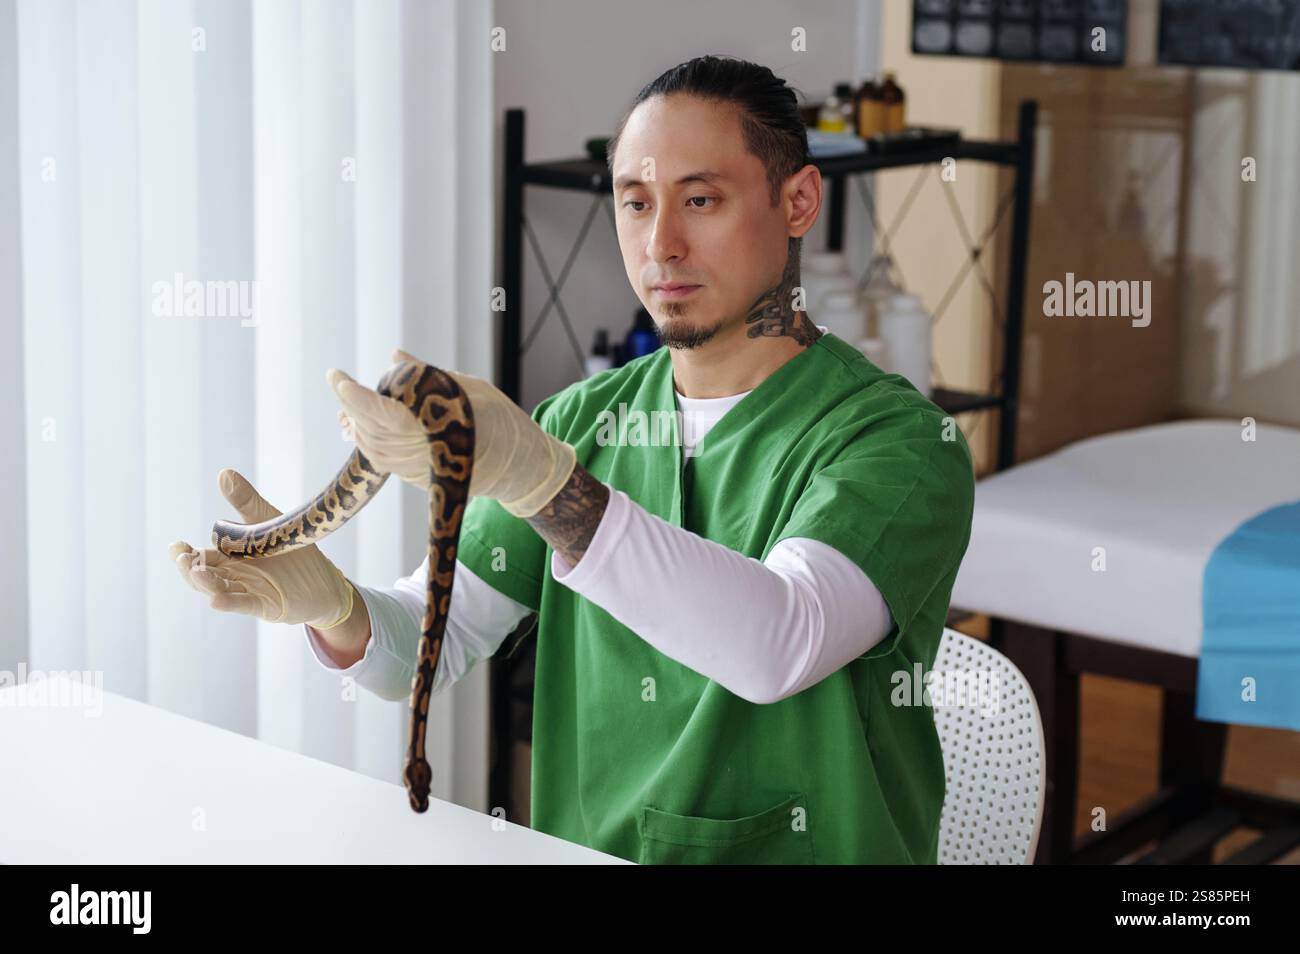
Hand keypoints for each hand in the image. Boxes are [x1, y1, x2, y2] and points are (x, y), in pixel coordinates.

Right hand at [169, 469, 355, 628]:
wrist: (325, 575)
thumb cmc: (290, 545)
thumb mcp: (266, 519)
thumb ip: (245, 501)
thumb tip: (223, 473)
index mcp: (228, 556)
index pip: (199, 556)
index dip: (184, 553)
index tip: (176, 545)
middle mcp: (232, 575)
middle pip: (203, 575)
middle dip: (190, 568)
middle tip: (181, 558)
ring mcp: (247, 591)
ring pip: (219, 588)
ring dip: (206, 583)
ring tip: (196, 574)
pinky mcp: (265, 605)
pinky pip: (243, 604)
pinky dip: (229, 603)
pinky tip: (215, 601)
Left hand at [329, 348, 575, 517]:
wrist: (519, 465)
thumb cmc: (500, 421)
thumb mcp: (467, 388)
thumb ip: (426, 376)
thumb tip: (395, 356)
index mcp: (431, 427)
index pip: (380, 412)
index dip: (354, 396)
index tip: (337, 377)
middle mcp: (418, 453)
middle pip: (369, 429)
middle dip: (349, 404)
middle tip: (338, 380)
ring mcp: (415, 470)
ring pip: (371, 446)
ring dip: (355, 422)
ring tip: (346, 400)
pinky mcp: (416, 478)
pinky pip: (381, 457)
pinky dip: (367, 438)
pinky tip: (359, 424)